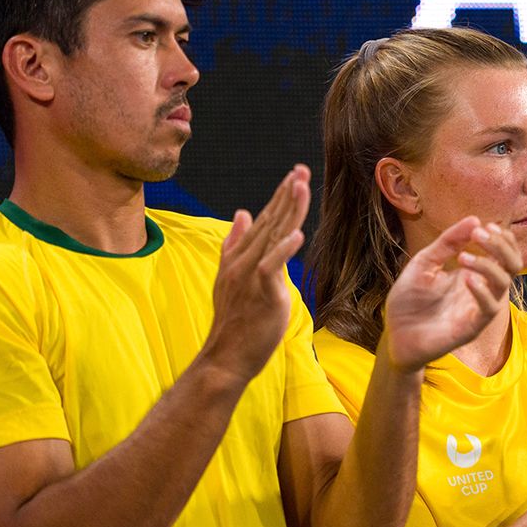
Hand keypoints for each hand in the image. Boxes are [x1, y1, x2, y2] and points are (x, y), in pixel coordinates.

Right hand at [199, 165, 310, 385]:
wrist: (224, 357)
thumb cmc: (234, 321)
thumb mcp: (231, 277)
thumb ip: (235, 244)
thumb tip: (241, 213)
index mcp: (240, 257)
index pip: (263, 220)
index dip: (279, 197)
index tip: (294, 175)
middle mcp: (243, 261)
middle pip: (269, 222)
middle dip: (286, 194)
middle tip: (301, 169)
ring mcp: (250, 276)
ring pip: (271, 236)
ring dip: (287, 210)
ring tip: (300, 186)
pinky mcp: (260, 293)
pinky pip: (272, 267)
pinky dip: (283, 249)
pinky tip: (297, 234)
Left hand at [381, 217, 520, 371]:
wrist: (395, 335)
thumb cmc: (409, 300)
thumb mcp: (425, 262)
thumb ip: (448, 242)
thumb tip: (474, 219)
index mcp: (473, 272)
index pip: (504, 252)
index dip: (501, 237)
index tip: (482, 226)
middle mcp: (481, 288)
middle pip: (513, 264)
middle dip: (501, 246)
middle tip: (479, 234)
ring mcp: (478, 308)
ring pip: (504, 283)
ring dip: (487, 264)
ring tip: (463, 257)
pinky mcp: (472, 327)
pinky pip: (489, 308)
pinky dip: (483, 291)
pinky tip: (467, 279)